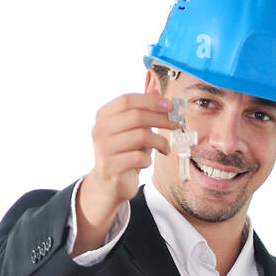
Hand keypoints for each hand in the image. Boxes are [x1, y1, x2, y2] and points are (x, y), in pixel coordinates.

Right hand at [77, 92, 175, 239]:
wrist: (109, 183)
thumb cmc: (124, 153)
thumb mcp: (132, 130)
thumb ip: (142, 111)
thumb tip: (158, 92)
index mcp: (103, 116)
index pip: (127, 100)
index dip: (150, 101)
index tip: (170, 105)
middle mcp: (100, 130)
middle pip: (137, 117)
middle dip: (161, 119)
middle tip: (176, 124)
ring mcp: (103, 149)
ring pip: (141, 137)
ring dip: (160, 142)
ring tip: (166, 148)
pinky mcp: (111, 167)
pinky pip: (139, 158)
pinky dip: (148, 160)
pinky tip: (146, 162)